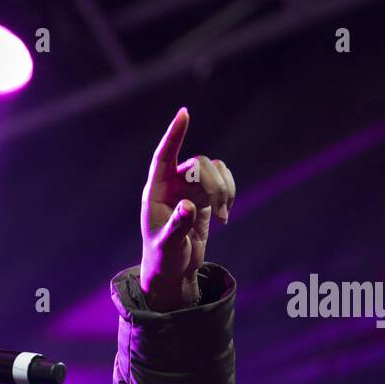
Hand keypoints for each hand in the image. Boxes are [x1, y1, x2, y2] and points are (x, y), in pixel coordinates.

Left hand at [139, 107, 235, 311]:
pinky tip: (225, 214)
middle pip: (198, 164)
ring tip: (223, 215)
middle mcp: (171, 185)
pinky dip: (229, 192)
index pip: (163, 156)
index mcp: (155, 193)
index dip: (174, 135)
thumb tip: (189, 206)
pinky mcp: (204, 196)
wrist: (173, 270)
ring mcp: (189, 189)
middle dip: (214, 183)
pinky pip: (223, 180)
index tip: (184, 113)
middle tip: (220, 209)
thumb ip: (177, 226)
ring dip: (224, 189)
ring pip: (213, 170)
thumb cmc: (163, 258)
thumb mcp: (167, 246)